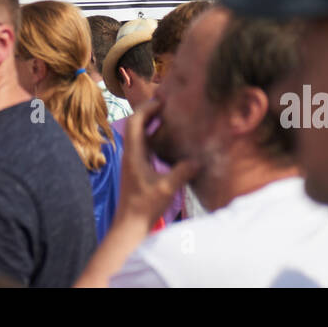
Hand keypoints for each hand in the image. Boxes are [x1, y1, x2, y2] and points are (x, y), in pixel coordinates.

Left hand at [117, 99, 199, 230]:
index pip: (135, 123)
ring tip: (167, 116)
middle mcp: (130, 154)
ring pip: (138, 135)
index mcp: (134, 154)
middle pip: (135, 125)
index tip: (161, 101)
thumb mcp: (166, 188)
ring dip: (150, 123)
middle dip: (148, 111)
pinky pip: (143, 145)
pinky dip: (152, 137)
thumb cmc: (145, 206)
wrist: (130, 225)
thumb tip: (198, 160)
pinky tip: (166, 141)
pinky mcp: (136, 169)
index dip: (146, 109)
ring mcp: (132, 161)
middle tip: (165, 103)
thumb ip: (181, 172)